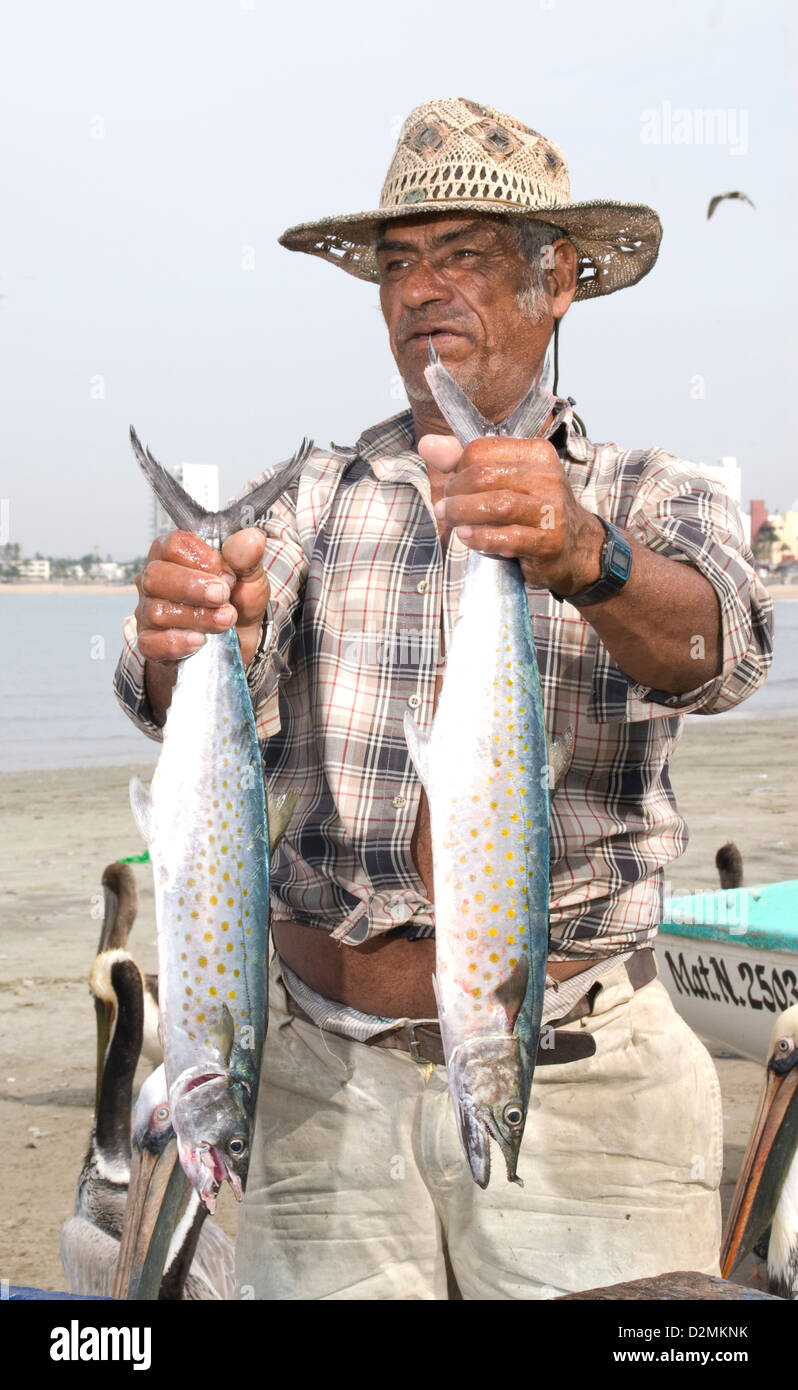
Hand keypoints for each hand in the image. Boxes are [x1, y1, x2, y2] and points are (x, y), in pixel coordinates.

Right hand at [136, 528, 269, 670]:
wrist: (238, 644)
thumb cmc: (237, 604)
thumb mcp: (249, 579)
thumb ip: (247, 558)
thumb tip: (251, 538)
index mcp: (174, 555)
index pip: (172, 545)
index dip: (201, 558)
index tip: (227, 574)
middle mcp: (155, 581)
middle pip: (155, 576)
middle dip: (193, 587)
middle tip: (223, 596)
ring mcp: (148, 613)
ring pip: (156, 611)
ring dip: (196, 617)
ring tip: (225, 621)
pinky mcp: (150, 643)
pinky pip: (151, 643)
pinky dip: (177, 642)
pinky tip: (200, 641)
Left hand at [418, 433, 604, 595]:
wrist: (577, 548)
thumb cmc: (534, 511)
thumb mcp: (506, 480)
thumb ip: (465, 462)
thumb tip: (427, 444)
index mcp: (535, 454)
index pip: (482, 449)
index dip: (457, 468)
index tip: (453, 487)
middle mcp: (546, 477)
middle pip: (485, 476)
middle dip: (455, 492)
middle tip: (445, 507)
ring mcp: (550, 510)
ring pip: (496, 505)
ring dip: (463, 514)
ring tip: (450, 520)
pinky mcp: (548, 542)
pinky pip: (507, 538)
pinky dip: (480, 538)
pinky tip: (468, 538)